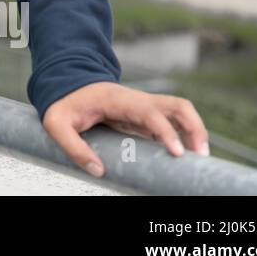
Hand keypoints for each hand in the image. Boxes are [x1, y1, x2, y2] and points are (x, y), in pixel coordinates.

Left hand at [41, 82, 209, 177]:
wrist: (66, 85)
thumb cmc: (63, 104)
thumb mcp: (56, 123)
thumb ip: (73, 146)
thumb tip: (97, 170)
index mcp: (119, 101)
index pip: (151, 112)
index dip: (166, 132)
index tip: (177, 153)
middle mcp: (138, 100)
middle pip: (178, 106)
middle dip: (195, 128)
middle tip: (200, 156)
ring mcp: (144, 107)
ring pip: (180, 111)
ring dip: (196, 130)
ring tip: (199, 158)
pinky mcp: (146, 116)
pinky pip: (173, 122)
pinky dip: (185, 135)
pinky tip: (186, 154)